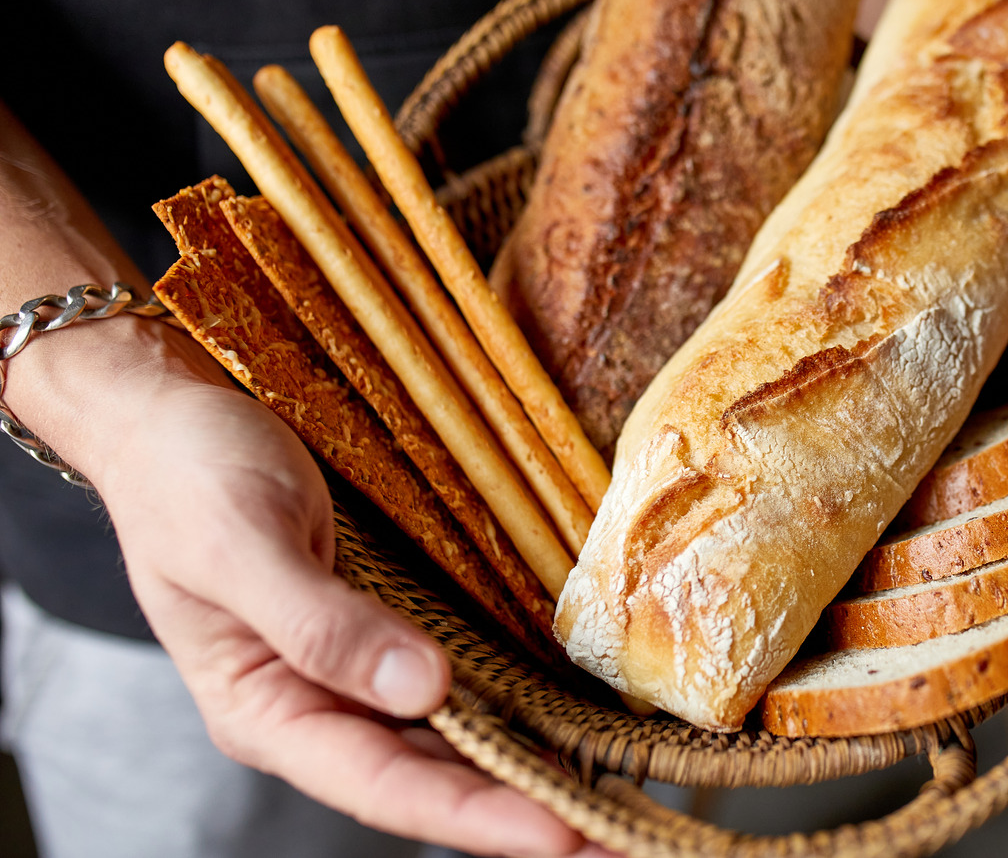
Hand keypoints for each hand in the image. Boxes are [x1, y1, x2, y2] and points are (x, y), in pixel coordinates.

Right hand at [66, 329, 606, 856]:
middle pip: (431, 780)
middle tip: (620, 842)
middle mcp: (317, 706)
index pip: (384, 784)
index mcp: (265, 709)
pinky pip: (459, 683)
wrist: (169, 413)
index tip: (561, 831)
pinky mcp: (385, 627)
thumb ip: (323, 623)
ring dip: (532, 771)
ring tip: (616, 804)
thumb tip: (423, 689)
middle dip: (524, 814)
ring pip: (454, 742)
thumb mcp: (239, 543)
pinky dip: (515, 708)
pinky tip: (572, 725)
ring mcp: (354, 671)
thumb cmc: (185, 475)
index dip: (475, 813)